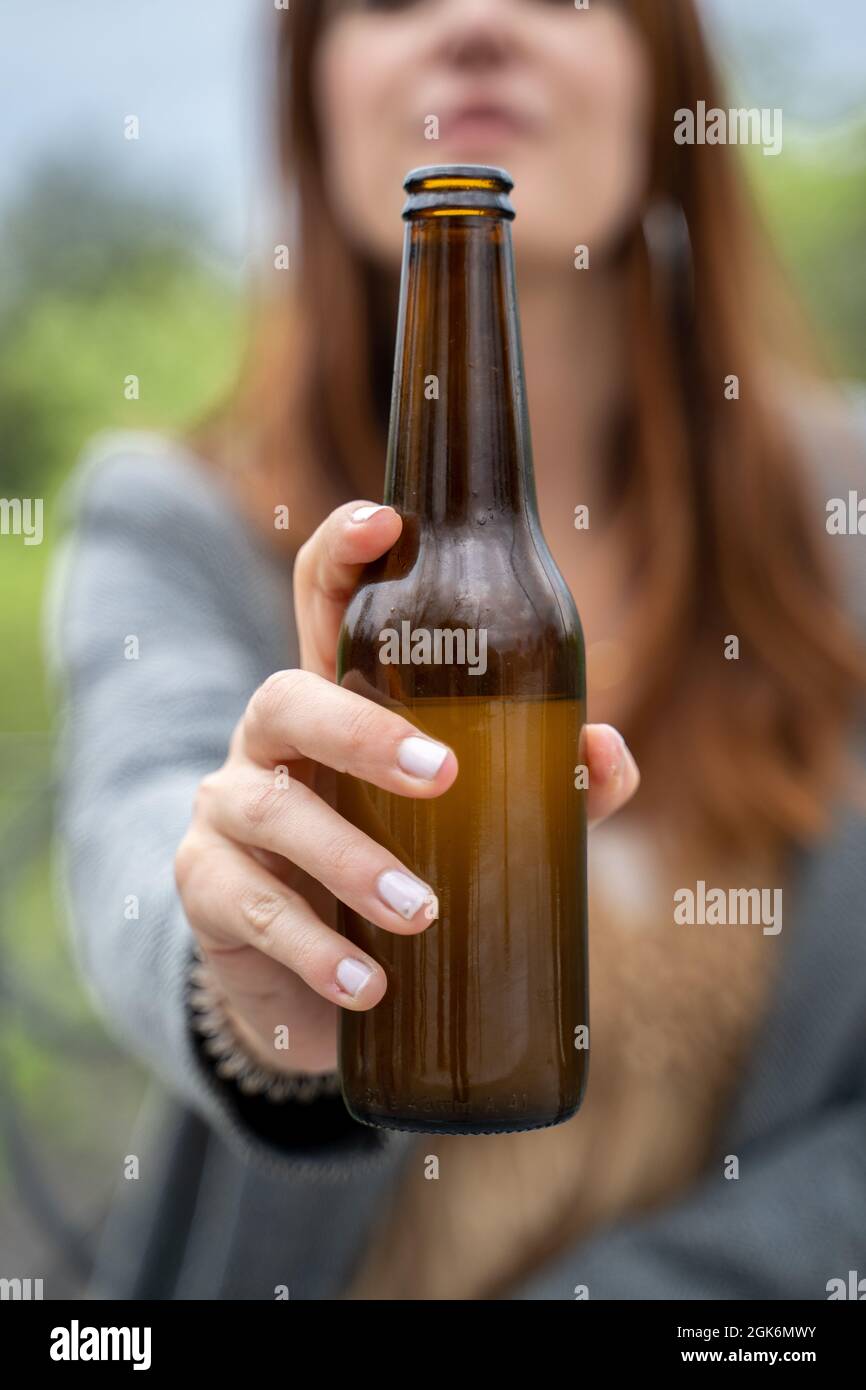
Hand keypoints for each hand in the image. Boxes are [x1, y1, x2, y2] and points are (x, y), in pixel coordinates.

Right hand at [175, 502, 639, 1076]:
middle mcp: (270, 742)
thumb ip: (548, 786)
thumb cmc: (402, 869)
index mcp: (336, 703)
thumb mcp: (475, 825)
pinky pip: (247, 906)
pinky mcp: (206, 887)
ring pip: (271, 810)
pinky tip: (366, 984)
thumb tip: (607, 750)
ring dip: (349, 862)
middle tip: (444, 776)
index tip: (384, 521)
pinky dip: (311, 950)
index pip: (321, 604)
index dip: (342, 553)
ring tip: (420, 914)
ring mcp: (228, 810)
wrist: (315, 979)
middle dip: (360, 730)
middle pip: (286, 696)